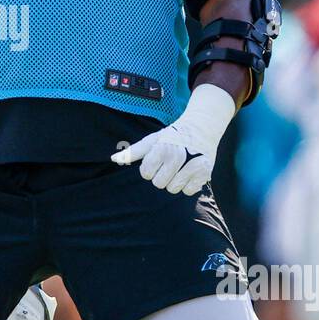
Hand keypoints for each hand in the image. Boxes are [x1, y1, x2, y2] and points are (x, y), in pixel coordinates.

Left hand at [111, 84, 235, 194]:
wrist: (202, 127)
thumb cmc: (173, 136)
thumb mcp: (152, 140)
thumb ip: (133, 152)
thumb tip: (114, 159)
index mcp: (162, 148)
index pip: (146, 174)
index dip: (150, 168)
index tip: (157, 159)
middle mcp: (177, 156)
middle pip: (159, 184)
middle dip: (161, 176)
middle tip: (170, 163)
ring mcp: (192, 165)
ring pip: (173, 189)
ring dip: (174, 181)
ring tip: (181, 167)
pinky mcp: (204, 173)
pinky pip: (188, 191)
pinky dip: (188, 185)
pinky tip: (190, 171)